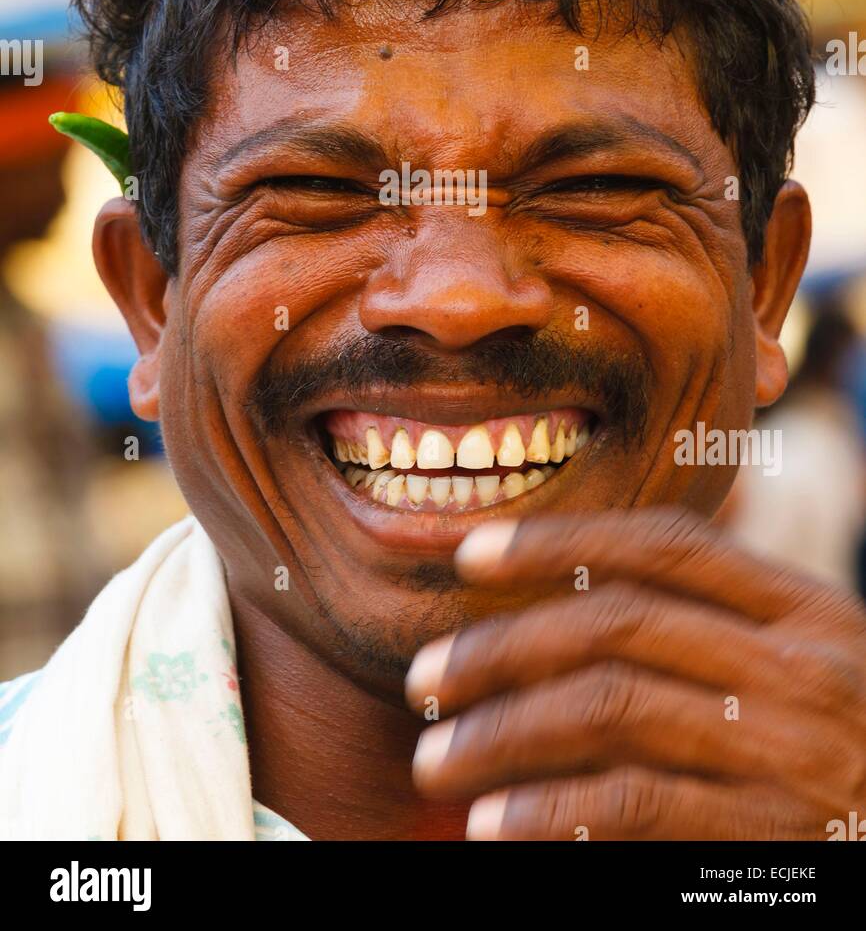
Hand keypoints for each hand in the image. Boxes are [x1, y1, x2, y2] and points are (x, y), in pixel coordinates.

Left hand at [405, 507, 865, 839]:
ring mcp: (788, 750)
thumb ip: (720, 623)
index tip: (468, 553)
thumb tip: (569, 595)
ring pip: (610, 708)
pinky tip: (494, 822)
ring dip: (503, 731)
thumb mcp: (813, 661)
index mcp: (802, 609)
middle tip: (425, 677)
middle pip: (617, 623)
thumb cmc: (850, 740)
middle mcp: (796, 666)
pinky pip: (638, 806)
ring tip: (436, 757)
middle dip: (502, 645)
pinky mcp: (773, 836)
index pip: (663, 546)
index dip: (559, 539)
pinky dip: (553, 810)